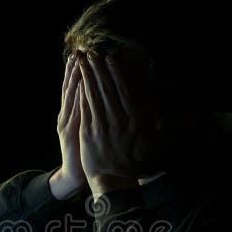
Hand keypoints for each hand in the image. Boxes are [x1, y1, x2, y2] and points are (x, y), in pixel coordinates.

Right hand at [49, 53, 85, 198]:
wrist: (74, 176)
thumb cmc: (86, 153)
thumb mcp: (87, 129)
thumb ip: (91, 113)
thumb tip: (100, 95)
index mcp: (71, 114)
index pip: (73, 88)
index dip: (75, 71)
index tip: (80, 54)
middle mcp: (66, 116)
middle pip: (69, 89)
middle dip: (73, 70)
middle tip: (78, 52)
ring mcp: (65, 124)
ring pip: (70, 98)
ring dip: (74, 79)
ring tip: (78, 63)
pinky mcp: (68, 134)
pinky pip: (75, 112)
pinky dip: (78, 98)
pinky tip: (82, 86)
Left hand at [77, 52, 162, 193]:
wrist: (114, 179)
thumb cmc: (135, 156)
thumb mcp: (150, 134)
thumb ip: (150, 111)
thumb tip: (152, 87)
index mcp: (139, 120)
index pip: (127, 89)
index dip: (118, 71)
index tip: (113, 55)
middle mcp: (122, 122)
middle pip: (109, 88)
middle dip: (100, 68)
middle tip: (93, 51)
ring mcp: (104, 127)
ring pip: (95, 95)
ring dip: (88, 75)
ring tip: (84, 60)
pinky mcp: (89, 133)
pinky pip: (85, 107)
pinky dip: (82, 91)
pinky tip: (79, 79)